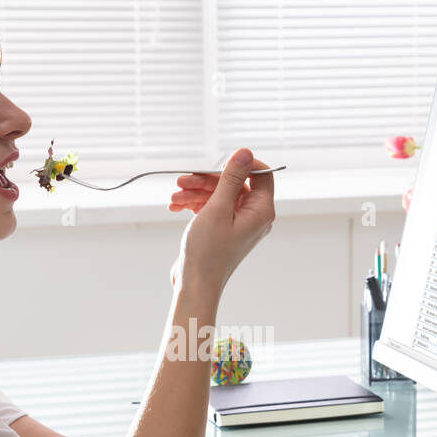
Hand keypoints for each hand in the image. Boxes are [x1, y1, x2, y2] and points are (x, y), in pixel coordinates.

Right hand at [166, 148, 274, 292]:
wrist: (195, 284)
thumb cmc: (208, 252)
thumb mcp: (218, 208)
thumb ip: (231, 179)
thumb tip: (245, 153)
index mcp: (261, 211)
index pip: (262, 174)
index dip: (241, 164)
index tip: (218, 164)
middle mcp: (253, 216)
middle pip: (234, 183)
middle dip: (206, 181)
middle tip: (182, 182)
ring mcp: (237, 223)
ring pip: (219, 194)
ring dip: (195, 192)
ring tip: (174, 198)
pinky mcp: (222, 229)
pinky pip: (212, 207)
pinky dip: (194, 204)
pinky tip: (175, 207)